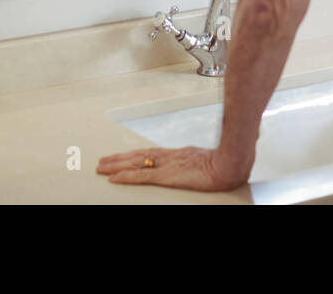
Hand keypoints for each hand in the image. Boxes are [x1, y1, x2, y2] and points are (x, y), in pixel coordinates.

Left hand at [96, 146, 251, 191]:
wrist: (230, 164)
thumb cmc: (225, 163)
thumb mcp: (208, 161)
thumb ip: (199, 161)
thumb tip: (202, 164)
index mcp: (178, 154)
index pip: (150, 153)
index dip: (134, 155)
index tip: (122, 156)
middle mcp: (169, 157)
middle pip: (138, 156)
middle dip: (119, 158)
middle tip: (102, 161)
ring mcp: (167, 165)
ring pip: (135, 164)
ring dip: (116, 166)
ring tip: (102, 167)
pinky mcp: (167, 176)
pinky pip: (141, 176)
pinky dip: (126, 176)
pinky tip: (114, 178)